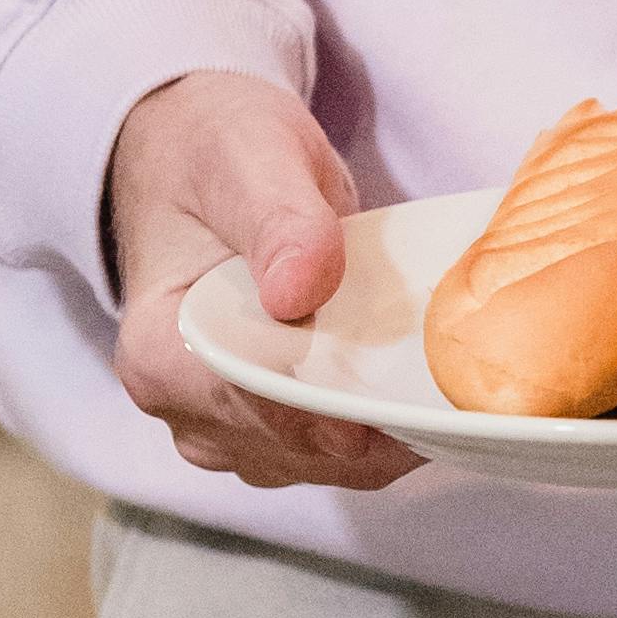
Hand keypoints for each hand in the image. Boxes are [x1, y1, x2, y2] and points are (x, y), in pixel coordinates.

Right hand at [104, 67, 413, 495]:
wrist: (210, 163)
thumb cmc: (220, 155)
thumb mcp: (249, 159)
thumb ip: (278, 221)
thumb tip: (298, 290)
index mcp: (158, 353)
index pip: (246, 409)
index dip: (322, 412)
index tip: (393, 399)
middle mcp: (185, 408)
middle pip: (295, 447)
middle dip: (373, 421)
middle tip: (457, 388)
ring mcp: (231, 426)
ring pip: (328, 462)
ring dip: (391, 432)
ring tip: (455, 386)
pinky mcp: (278, 425)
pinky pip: (345, 452)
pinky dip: (392, 428)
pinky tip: (439, 391)